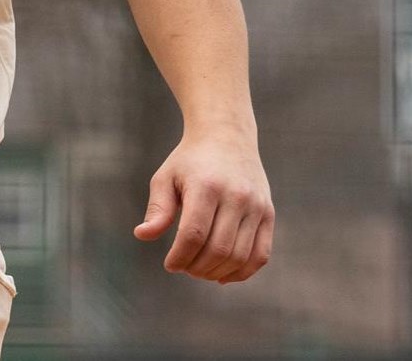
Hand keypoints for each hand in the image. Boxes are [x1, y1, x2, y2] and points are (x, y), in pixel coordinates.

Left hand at [133, 130, 273, 283]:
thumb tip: (143, 235)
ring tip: (199, 271)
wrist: (226, 136)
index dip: (180, 257)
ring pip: (240, 256)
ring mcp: (256, 206)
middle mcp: (236, 196)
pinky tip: (222, 275)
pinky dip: (242, 272)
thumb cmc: (189, 161)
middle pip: (218, 249)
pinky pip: (261, 255)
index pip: (194, 234)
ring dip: (217, 272)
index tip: (169, 264)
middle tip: (183, 268)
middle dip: (197, 267)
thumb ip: (158, 209)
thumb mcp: (166, 177)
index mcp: (206, 186)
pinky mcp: (269, 214)